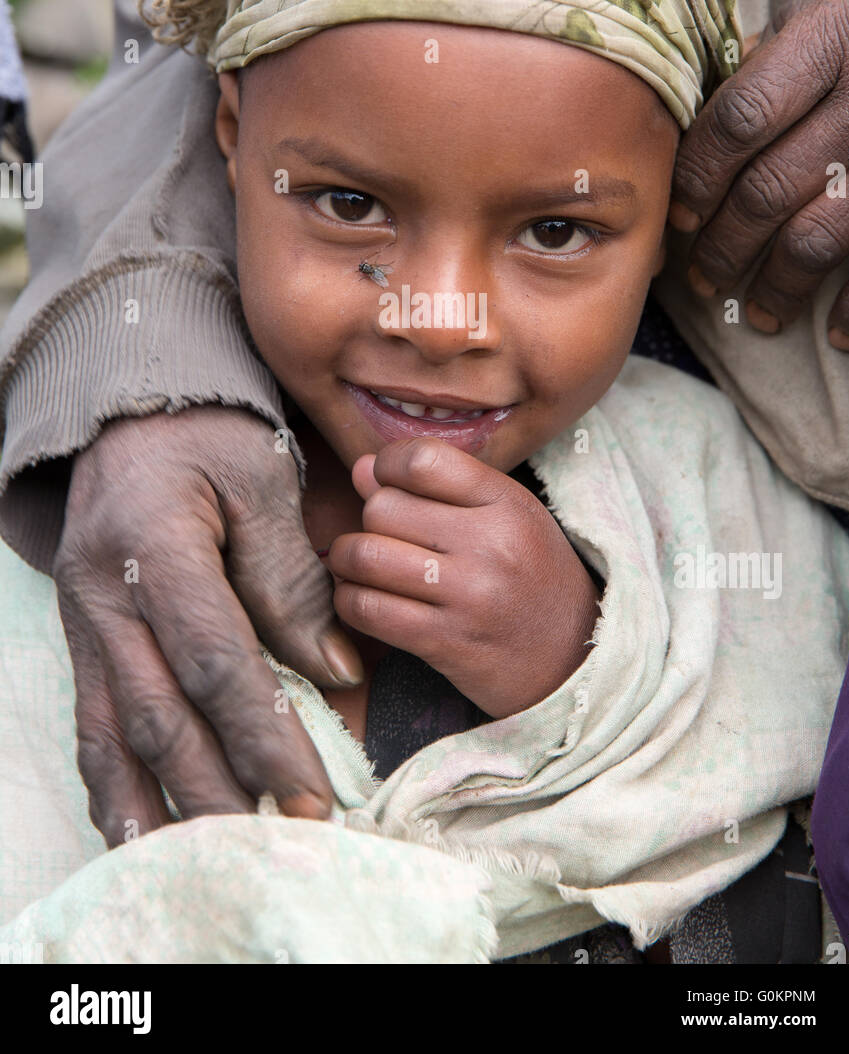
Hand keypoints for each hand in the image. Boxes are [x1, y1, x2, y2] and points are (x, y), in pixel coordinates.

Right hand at [53, 404, 363, 845]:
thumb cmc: (207, 435)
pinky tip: (139, 827)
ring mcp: (83, 621)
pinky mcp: (83, 638)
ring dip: (160, 806)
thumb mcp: (261, 483)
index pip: (216, 659)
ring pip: (115, 732)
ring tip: (205, 864)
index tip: (312, 790)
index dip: (264, 732)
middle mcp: (103, 594)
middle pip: (162, 713)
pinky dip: (115, 783)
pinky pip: (92, 722)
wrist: (130, 411)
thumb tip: (338, 673)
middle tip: (284, 837)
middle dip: (224, 785)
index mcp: (153, 544)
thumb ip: (293, 579)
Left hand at [327, 439, 599, 718]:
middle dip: (370, 519)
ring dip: (347, 559)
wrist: (576, 658)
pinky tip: (362, 598)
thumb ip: (437, 488)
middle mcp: (490, 544)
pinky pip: (367, 610)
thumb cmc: (533, 576)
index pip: (422, 460)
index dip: (388, 465)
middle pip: (384, 508)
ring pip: (366, 555)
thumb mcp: (506, 517)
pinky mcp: (445, 643)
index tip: (387, 481)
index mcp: (508, 502)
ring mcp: (468, 596)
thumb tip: (362, 468)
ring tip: (358, 563)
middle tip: (385, 534)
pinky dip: (349, 601)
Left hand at [667, 0, 848, 348]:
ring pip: (818, 237)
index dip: (698, 177)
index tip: (678, 216)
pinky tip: (839, 333)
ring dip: (778, 286)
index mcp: (828, 40)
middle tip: (701, 278)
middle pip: (768, 190)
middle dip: (723, 246)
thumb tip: (695, 134)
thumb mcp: (822, 11)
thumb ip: (763, 63)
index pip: (738, 121)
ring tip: (756, 312)